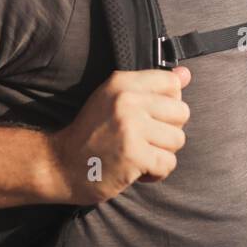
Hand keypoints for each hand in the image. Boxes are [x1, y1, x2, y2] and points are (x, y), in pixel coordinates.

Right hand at [47, 66, 191, 204]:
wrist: (59, 164)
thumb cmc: (90, 134)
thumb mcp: (114, 100)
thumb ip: (152, 87)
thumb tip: (186, 74)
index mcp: (122, 82)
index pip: (172, 83)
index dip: (168, 104)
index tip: (149, 116)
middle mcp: (127, 100)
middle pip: (181, 112)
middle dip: (167, 131)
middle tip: (143, 139)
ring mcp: (131, 127)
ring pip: (178, 140)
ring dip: (161, 153)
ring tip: (138, 154)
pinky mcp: (134, 155)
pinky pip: (168, 163)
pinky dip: (156, 172)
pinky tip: (136, 169)